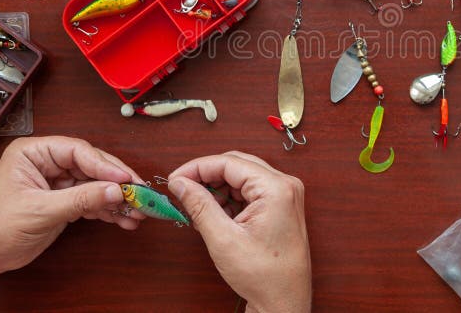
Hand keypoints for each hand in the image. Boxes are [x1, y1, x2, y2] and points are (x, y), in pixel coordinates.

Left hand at [0, 136, 144, 273]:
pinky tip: (125, 219)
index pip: (79, 151)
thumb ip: (81, 199)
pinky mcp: (64, 200)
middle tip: (140, 194)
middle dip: (117, 182)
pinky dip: (108, 210)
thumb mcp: (40, 211)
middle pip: (93, 166)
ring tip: (138, 211)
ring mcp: (57, 182)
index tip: (125, 179)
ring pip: (96, 184)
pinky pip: (92, 201)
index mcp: (35, 152)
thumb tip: (116, 190)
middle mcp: (48, 162)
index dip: (105, 165)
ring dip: (117, 199)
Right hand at [168, 152, 310, 312]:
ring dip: (217, 188)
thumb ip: (200, 205)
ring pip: (241, 177)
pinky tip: (212, 212)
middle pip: (236, 165)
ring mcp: (284, 195)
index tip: (176, 178)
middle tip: (181, 188)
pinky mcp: (279, 205)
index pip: (230, 162)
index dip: (198, 167)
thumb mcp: (224, 239)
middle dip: (206, 175)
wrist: (284, 301)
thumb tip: (181, 183)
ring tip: (195, 204)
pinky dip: (228, 198)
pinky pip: (249, 191)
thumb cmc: (264, 276)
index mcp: (276, 188)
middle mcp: (284, 186)